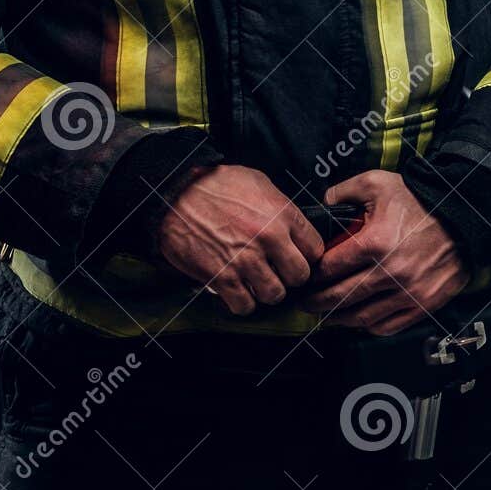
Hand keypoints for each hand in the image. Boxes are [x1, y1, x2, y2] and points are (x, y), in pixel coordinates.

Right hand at [154, 164, 325, 316]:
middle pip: (299, 276)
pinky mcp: (223, 277)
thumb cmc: (215, 184)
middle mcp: (269, 239)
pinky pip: (245, 306)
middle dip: (289, 276)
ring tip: (255, 281)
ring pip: (274, 295)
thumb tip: (293, 227)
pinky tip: (236, 290)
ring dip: (265, 290)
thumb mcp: (258, 183)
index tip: (296, 257)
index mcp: (282, 215)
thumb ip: (281, 208)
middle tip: (277, 271)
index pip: (315, 250)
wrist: (175, 192)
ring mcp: (246, 261)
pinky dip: (241, 302)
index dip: (306, 256)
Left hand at [297, 169, 468, 335]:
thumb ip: (343, 191)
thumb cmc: (419, 199)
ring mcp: (408, 292)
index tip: (304, 277)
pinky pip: (388, 325)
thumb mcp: (377, 183)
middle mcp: (390, 272)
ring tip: (326, 314)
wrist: (463, 215)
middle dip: (316, 303)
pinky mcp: (423, 304)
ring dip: (339, 319)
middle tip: (304, 302)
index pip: (330, 268)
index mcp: (374, 243)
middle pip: (340, 298)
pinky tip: (357, 320)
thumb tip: (323, 204)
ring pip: (362, 317)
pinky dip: (369, 326)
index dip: (311, 275)